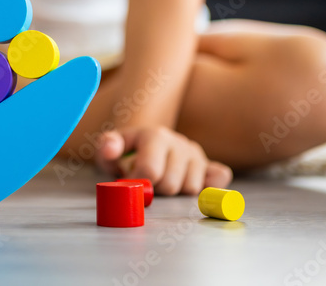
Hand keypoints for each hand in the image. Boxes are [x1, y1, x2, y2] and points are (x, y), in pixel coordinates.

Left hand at [94, 126, 231, 195]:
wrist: (147, 141)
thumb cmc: (127, 151)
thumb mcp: (111, 148)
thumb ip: (106, 147)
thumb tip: (110, 147)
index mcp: (155, 135)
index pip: (150, 171)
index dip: (138, 183)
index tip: (132, 180)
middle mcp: (179, 142)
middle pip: (170, 184)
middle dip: (156, 189)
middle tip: (148, 182)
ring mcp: (195, 153)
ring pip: (191, 188)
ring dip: (174, 191)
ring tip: (162, 180)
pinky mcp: (208, 165)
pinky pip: (219, 178)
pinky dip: (209, 187)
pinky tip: (190, 183)